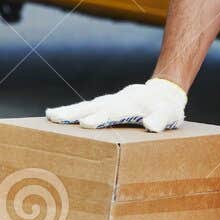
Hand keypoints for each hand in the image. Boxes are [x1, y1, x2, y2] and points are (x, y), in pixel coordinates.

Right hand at [44, 76, 187, 131]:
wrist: (162, 94)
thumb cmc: (166, 109)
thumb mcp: (169, 115)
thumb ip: (161, 119)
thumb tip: (151, 125)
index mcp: (131, 105)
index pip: (114, 112)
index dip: (101, 117)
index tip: (86, 123)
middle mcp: (115, 101)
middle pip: (92, 105)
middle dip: (74, 112)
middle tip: (55, 117)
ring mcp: (107, 102)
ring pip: (85, 105)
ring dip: (68, 111)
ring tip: (50, 116)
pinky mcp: (103, 105)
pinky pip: (84, 108)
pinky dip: (70, 111)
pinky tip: (54, 116)